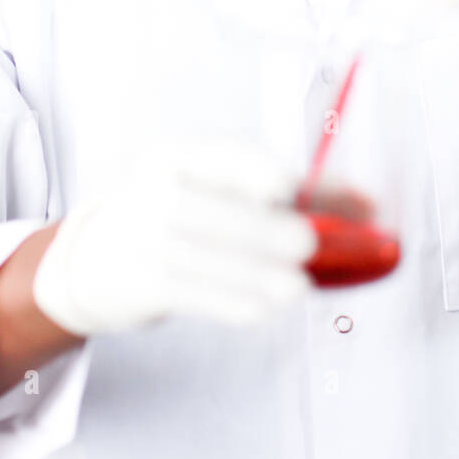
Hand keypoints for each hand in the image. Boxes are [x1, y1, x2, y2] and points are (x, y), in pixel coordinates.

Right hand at [32, 136, 317, 336]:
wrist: (93, 257)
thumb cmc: (171, 210)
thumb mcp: (205, 181)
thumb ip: (275, 187)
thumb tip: (365, 204)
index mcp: (177, 154)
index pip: (230, 157)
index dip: (269, 173)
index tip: (298, 189)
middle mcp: (157, 191)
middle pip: (227, 213)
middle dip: (275, 231)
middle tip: (311, 243)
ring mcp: (147, 240)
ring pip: (220, 261)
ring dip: (266, 275)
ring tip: (300, 284)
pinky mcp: (147, 285)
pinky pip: (204, 297)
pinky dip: (242, 302)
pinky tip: (270, 304)